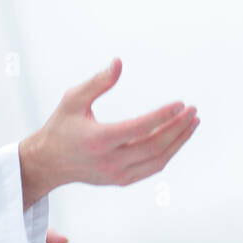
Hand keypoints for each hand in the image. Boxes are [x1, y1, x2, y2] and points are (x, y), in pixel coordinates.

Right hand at [21, 58, 198, 199]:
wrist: (48, 163)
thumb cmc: (61, 126)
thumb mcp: (73, 100)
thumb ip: (97, 82)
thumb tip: (119, 62)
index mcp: (99, 140)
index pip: (140, 128)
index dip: (163, 116)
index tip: (180, 104)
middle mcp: (110, 161)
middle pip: (154, 146)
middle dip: (178, 128)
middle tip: (193, 111)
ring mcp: (118, 174)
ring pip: (158, 160)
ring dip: (179, 141)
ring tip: (192, 123)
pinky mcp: (122, 180)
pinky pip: (152, 168)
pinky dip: (168, 153)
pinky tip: (178, 137)